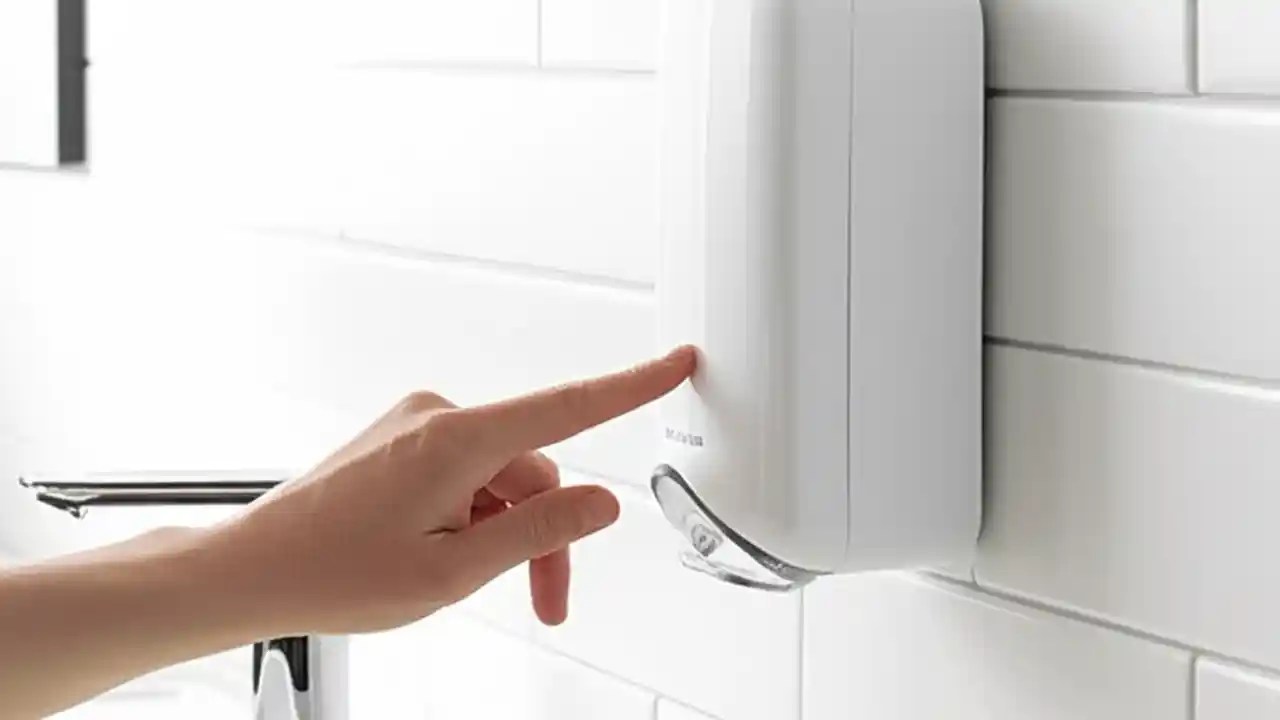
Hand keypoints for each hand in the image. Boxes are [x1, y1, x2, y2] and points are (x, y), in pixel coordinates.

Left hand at [208, 347, 696, 637]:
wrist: (253, 571)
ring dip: (509, 530)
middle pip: (534, 469)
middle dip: (547, 532)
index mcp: (456, 439)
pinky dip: (476, 515)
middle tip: (545, 598)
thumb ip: (538, 532)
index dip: (632, 387)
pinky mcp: (402, 442)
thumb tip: (600, 504)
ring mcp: (416, 426)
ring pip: (501, 478)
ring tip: (482, 587)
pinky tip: (448, 554)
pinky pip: (467, 472)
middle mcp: (437, 417)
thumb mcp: (454, 571)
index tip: (675, 363)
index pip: (568, 407)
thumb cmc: (333, 572)